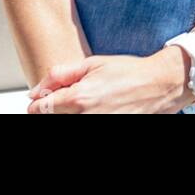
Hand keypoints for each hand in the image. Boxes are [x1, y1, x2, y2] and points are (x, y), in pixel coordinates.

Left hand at [26, 47, 194, 113]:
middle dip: (55, 109)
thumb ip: (59, 75)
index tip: (48, 96)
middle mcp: (85, 117)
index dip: (40, 101)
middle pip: (51, 118)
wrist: (160, 85)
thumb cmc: (130, 72)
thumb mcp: (92, 63)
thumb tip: (34, 91)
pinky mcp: (105, 131)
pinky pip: (84, 125)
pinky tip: (98, 109)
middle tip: (73, 98)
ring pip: (66, 122)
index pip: (38, 109)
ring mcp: (96, 125)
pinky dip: (86, 116)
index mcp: (78, 98)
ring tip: (88, 104)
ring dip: (71, 114)